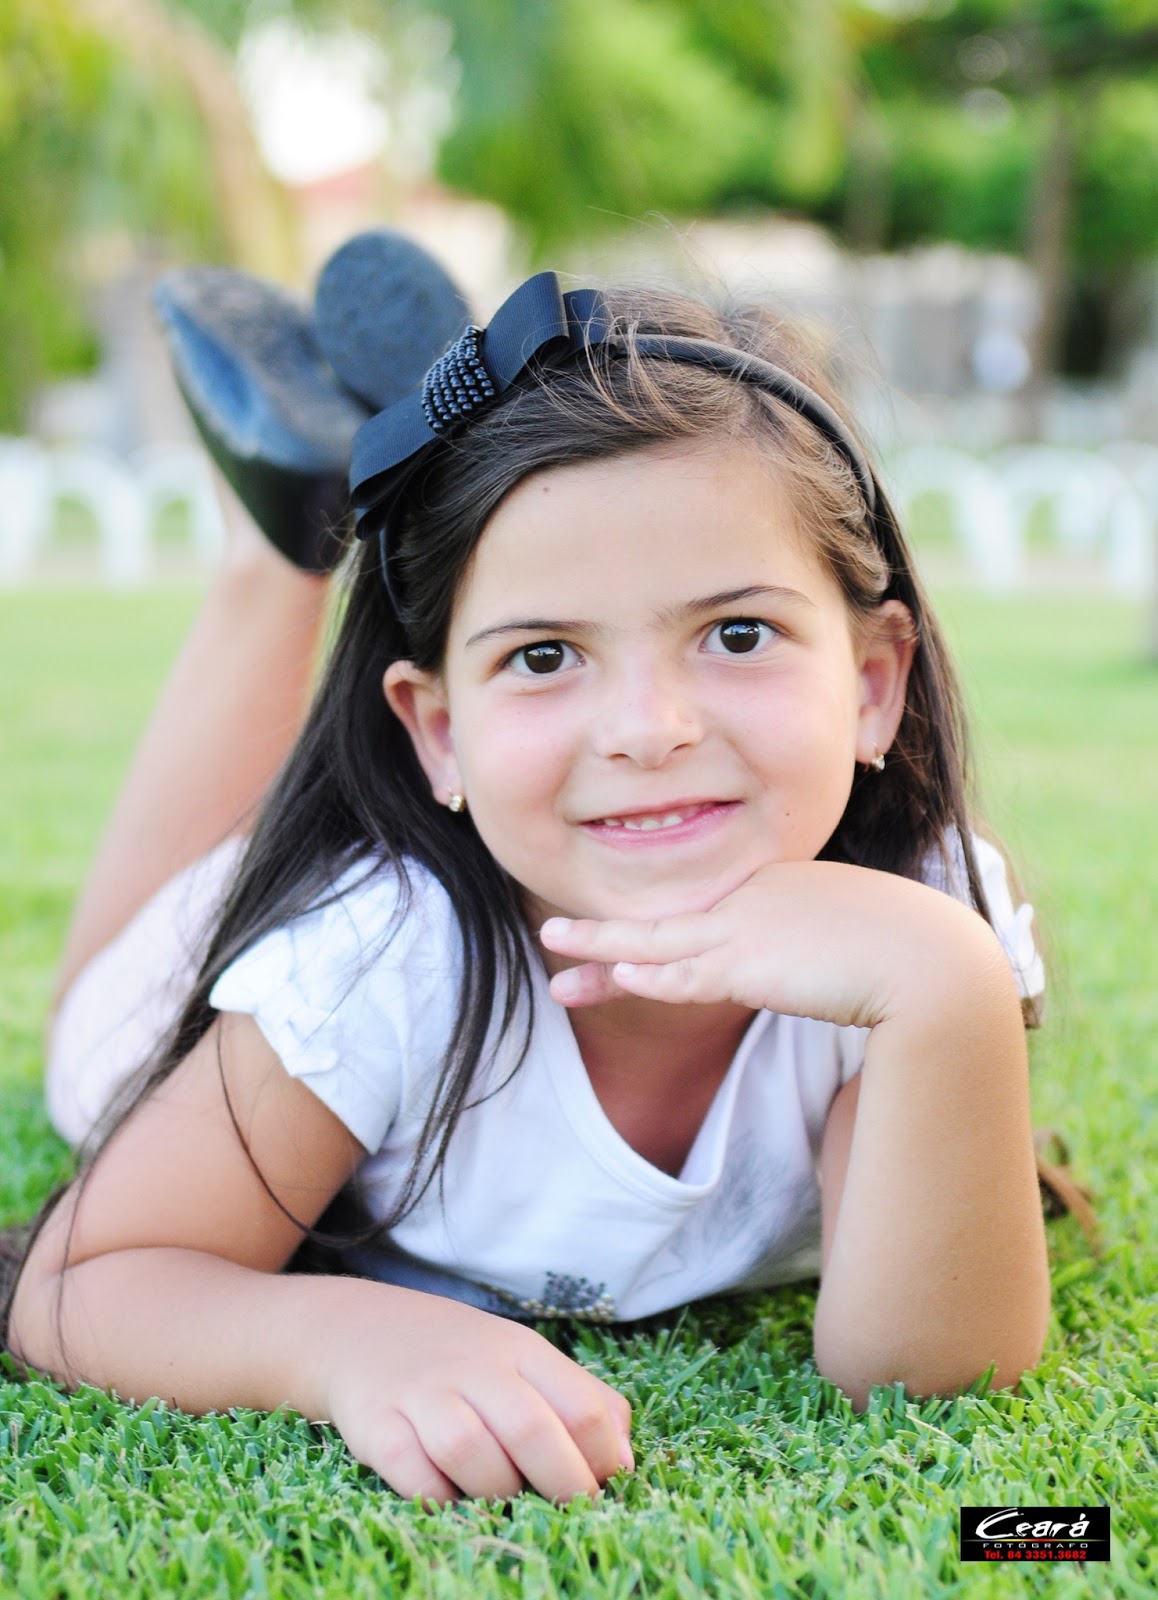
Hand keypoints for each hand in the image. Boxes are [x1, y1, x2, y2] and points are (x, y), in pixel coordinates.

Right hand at [325, 1288, 632, 1505]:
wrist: (362, 1330)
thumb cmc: (463, 1359)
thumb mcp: (527, 1360)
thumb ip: (583, 1401)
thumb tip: (624, 1461)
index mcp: (522, 1351)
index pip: (580, 1406)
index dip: (602, 1460)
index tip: (603, 1485)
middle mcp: (474, 1368)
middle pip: (531, 1430)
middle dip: (561, 1485)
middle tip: (569, 1511)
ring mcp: (423, 1394)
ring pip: (469, 1452)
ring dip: (496, 1492)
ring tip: (502, 1499)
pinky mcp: (378, 1424)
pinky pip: (414, 1475)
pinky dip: (439, 1498)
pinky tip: (450, 1495)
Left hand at [540, 859, 985, 1027]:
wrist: (932, 958)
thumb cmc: (906, 951)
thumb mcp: (848, 939)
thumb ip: (812, 950)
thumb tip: (805, 972)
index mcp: (770, 890)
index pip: (696, 915)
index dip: (647, 934)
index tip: (615, 946)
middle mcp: (748, 901)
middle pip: (661, 924)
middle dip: (601, 936)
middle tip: (551, 936)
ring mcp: (746, 931)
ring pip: (655, 945)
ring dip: (600, 954)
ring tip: (553, 956)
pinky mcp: (752, 966)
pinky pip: (687, 976)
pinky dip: (649, 977)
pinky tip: (613, 975)